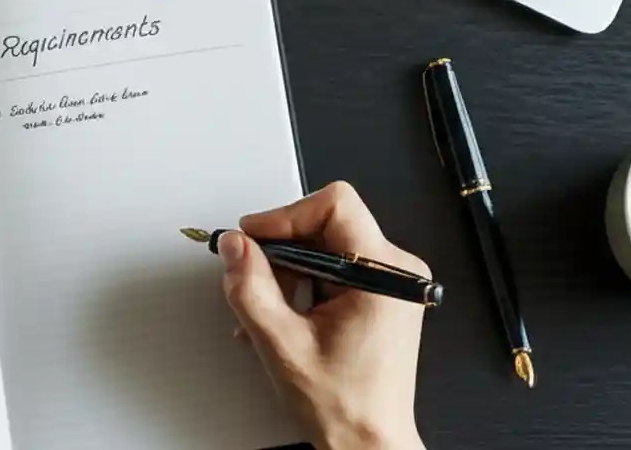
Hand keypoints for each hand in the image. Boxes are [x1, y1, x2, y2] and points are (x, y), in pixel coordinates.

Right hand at [220, 182, 429, 449]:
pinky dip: (301, 286)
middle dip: (281, 253)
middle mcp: (396, 270)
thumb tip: (234, 245)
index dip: (286, 216)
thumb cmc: (344, 406)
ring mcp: (390, 282)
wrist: (369, 443)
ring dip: (286, 274)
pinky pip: (332, 269)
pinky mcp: (379, 294)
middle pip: (325, 224)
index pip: (334, 205)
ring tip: (270, 314)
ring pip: (324, 246)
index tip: (253, 239)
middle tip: (255, 282)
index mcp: (384, 273)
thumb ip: (251, 288)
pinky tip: (284, 318)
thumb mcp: (282, 345)